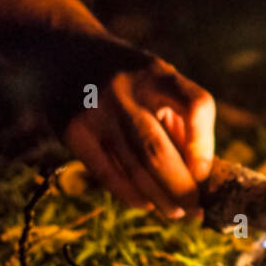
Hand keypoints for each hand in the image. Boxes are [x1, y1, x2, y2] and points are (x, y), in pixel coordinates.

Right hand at [0, 0, 215, 215]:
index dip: (204, 144)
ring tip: (176, 213)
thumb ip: (177, 122)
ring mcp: (95, 111)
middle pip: (158, 150)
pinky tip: (146, 204)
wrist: (60, 52)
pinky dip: (129, 193)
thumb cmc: (125, 78)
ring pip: (133, 167)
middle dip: (182, 187)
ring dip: (159, 197)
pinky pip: (106, 172)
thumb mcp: (154, 82)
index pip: (196, 105)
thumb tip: (201, 177)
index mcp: (157, 73)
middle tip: (196, 211)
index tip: (203, 171)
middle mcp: (125, 89)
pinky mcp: (71, 130)